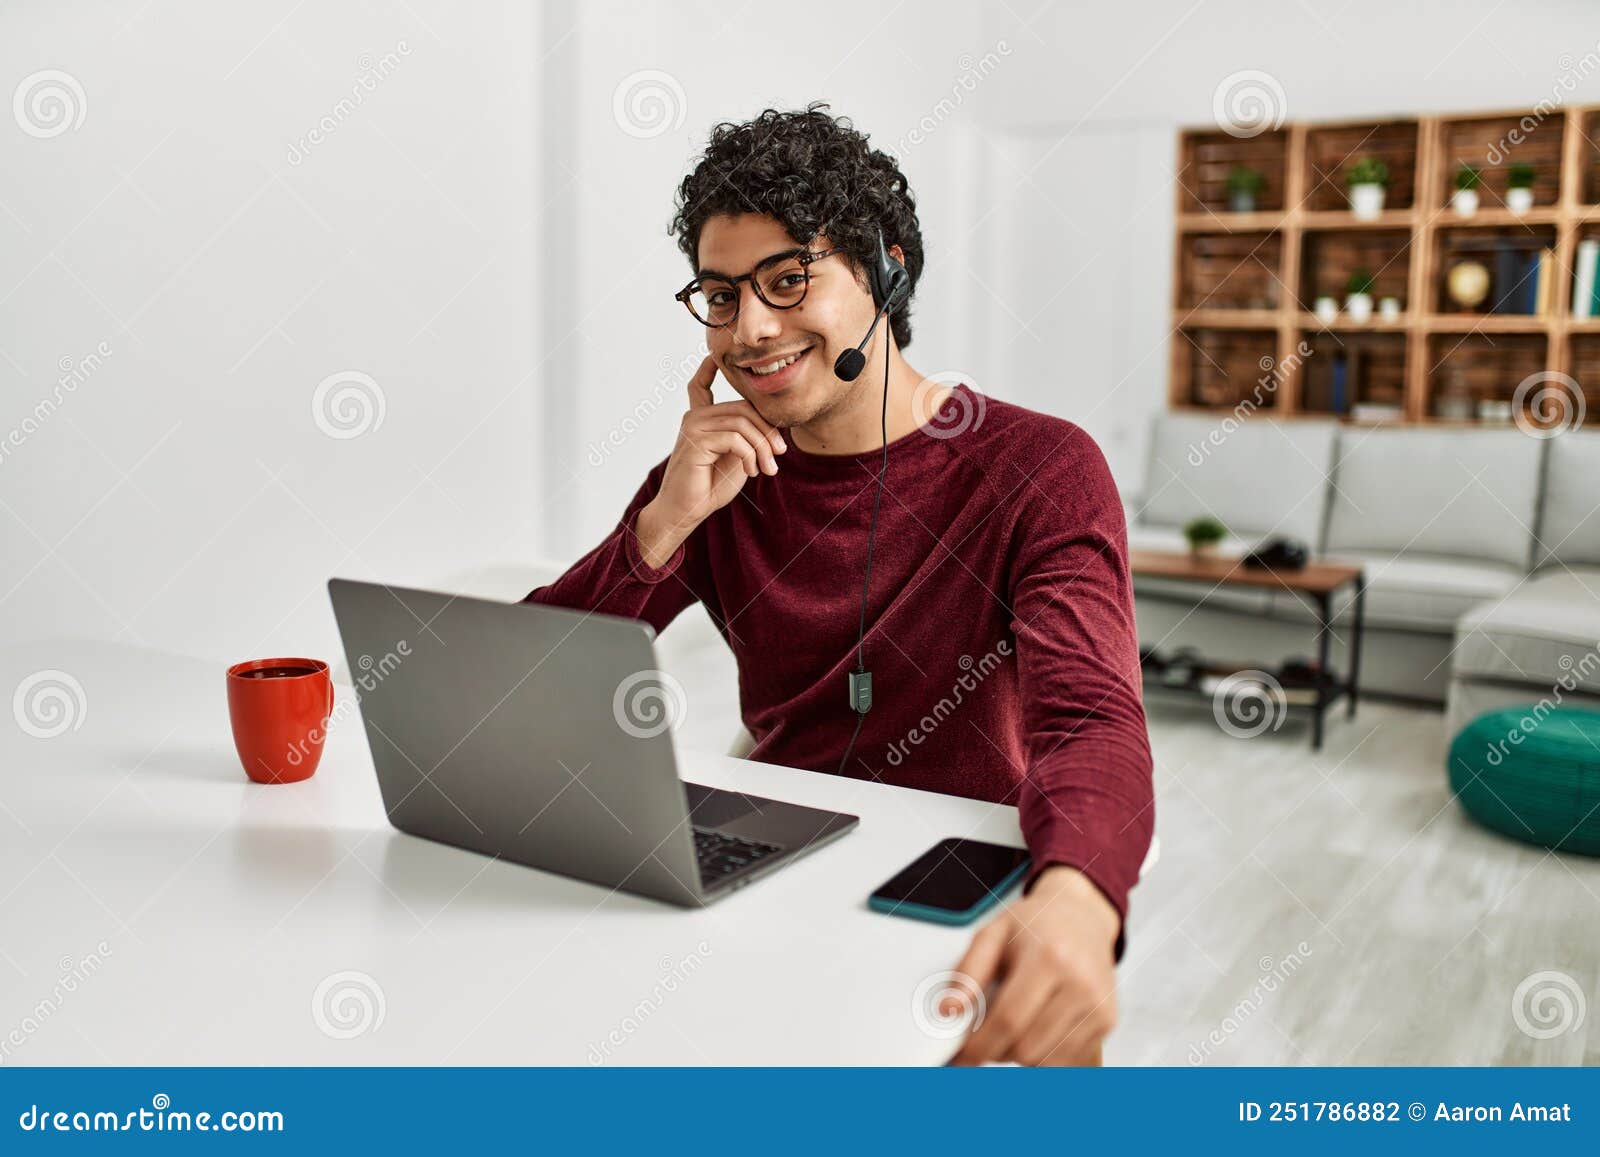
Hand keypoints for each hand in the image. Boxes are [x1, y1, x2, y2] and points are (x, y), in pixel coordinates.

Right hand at [636, 355, 786, 567]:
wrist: (686, 511)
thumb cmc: (710, 486)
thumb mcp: (737, 457)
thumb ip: (748, 437)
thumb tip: (774, 423)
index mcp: (701, 419)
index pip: (700, 386)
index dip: (707, 369)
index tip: (712, 356)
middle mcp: (694, 417)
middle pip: (743, 408)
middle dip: (767, 431)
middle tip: (778, 455)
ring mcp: (692, 426)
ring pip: (741, 423)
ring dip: (762, 447)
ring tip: (767, 469)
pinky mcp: (694, 441)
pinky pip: (734, 438)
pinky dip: (750, 455)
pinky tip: (751, 472)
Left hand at [945, 866, 1119, 1066]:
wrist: (1082, 915)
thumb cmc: (1036, 923)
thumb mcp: (993, 933)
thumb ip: (968, 972)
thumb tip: (949, 1010)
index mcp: (1049, 957)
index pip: (1009, 1020)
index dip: (980, 1045)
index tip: (961, 1056)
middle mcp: (1080, 983)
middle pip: (1028, 1047)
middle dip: (997, 1051)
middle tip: (984, 1036)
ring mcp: (1098, 1005)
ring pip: (1046, 1061)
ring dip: (1019, 1055)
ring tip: (1012, 1027)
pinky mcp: (1107, 1021)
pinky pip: (1067, 1061)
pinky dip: (1043, 1055)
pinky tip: (1035, 1029)